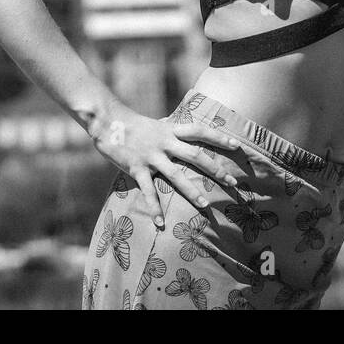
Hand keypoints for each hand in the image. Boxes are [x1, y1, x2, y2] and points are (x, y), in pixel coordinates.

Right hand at [90, 103, 242, 228]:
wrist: (107, 120)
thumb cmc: (133, 124)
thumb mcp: (157, 123)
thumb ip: (171, 129)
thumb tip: (183, 128)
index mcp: (170, 130)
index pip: (200, 131)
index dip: (218, 137)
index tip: (236, 145)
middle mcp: (164, 142)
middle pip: (194, 155)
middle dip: (214, 169)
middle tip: (232, 183)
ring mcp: (151, 156)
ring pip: (175, 175)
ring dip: (191, 191)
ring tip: (205, 205)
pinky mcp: (136, 167)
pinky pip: (147, 191)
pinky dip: (154, 208)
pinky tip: (160, 223)